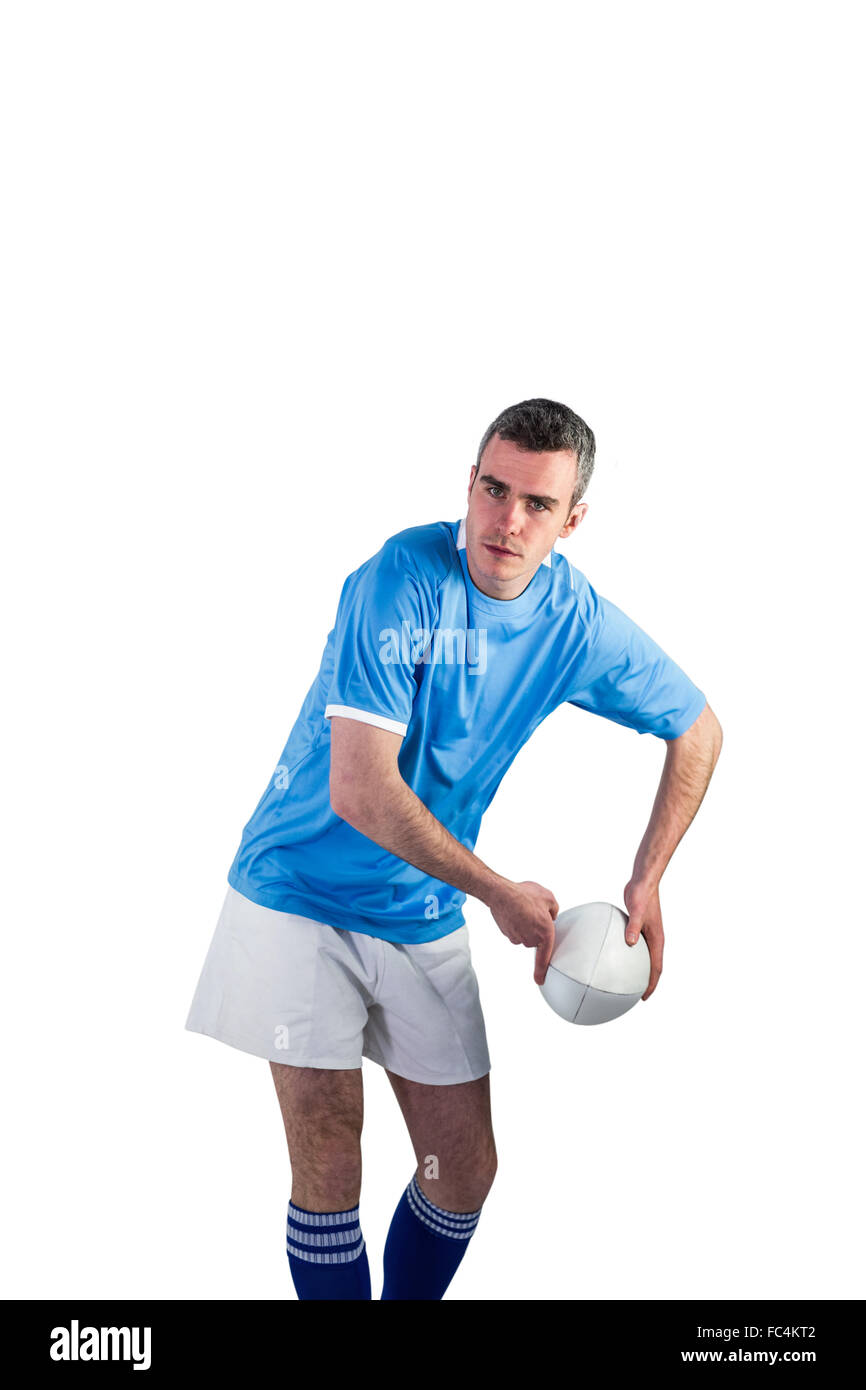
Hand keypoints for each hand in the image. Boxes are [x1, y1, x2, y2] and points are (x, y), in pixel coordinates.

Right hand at [488, 880, 558, 984]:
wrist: (501, 894)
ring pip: (524, 935)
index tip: (539, 980)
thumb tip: (551, 916)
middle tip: (533, 912)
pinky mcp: (507, 933)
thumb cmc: (524, 894)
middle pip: (535, 940)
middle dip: (536, 928)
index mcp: (545, 931)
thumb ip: (554, 910)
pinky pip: (515, 931)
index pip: (545, 955)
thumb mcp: (548, 897)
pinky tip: (515, 910)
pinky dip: (515, 923)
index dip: (542, 970)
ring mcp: (518, 937)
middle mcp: (531, 938)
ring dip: (525, 924)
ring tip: (523, 908)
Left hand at [623, 878, 663, 999]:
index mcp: (656, 938)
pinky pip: (634, 946)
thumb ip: (633, 926)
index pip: (657, 967)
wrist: (643, 880)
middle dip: (645, 982)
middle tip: (634, 995)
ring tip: (625, 981)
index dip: (651, 984)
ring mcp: (646, 933)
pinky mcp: (638, 927)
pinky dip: (628, 955)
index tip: (644, 997)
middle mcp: (653, 939)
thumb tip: (629, 942)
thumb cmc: (642, 894)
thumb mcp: (637, 910)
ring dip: (637, 970)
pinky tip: (614, 956)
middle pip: (652, 966)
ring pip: (643, 957)